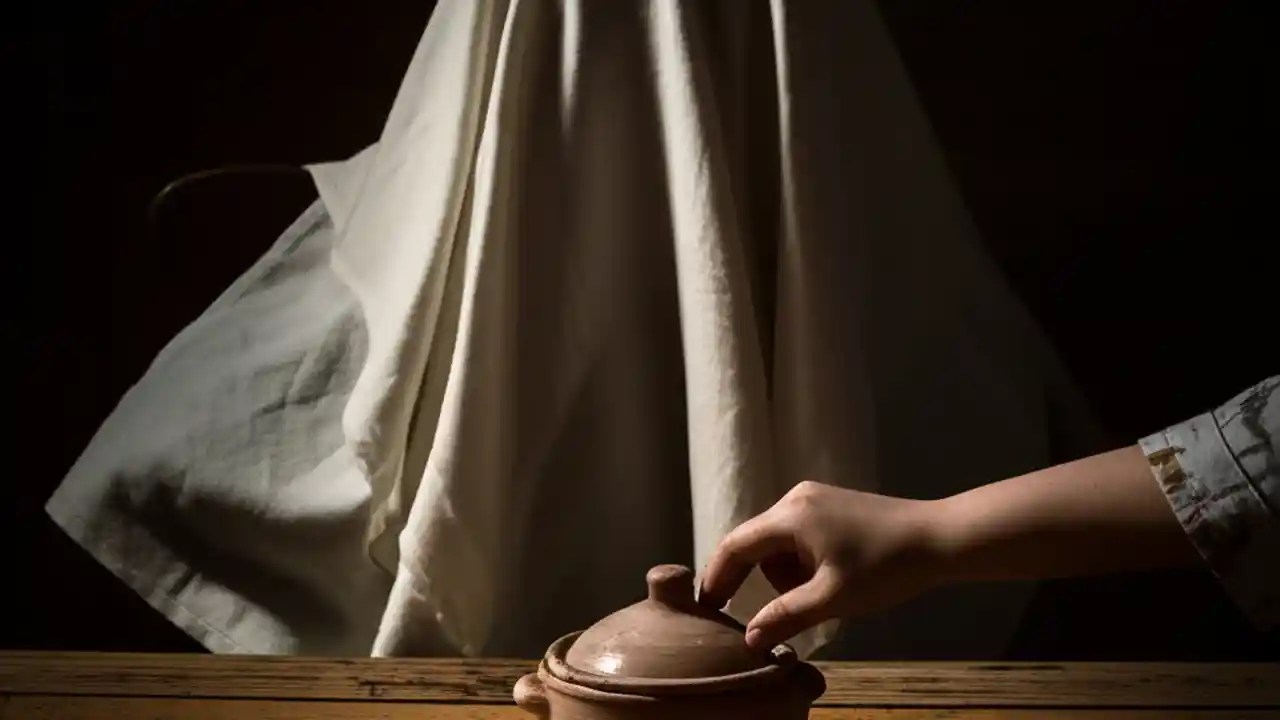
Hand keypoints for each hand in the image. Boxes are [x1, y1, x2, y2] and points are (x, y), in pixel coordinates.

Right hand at [699, 481, 944, 649]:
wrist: (940, 537)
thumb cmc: (886, 567)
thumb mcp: (833, 598)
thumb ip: (786, 616)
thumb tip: (750, 639)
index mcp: (790, 516)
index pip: (734, 546)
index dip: (715, 578)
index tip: (704, 608)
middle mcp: (795, 498)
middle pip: (755, 544)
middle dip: (756, 581)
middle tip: (766, 616)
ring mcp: (814, 497)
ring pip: (778, 542)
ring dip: (785, 573)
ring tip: (819, 597)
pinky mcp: (831, 504)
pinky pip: (798, 535)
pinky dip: (802, 561)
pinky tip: (829, 579)